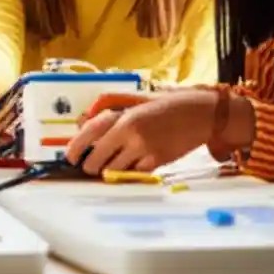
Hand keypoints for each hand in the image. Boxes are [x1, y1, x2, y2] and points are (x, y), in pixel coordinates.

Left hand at [64, 88, 218, 174]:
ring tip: (113, 167)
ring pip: (114, 169)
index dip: (76, 145)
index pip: (91, 131)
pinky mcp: (158, 161)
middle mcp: (131, 131)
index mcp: (124, 114)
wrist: (202, 113)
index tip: (70, 157)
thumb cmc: (169, 104)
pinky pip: (134, 174)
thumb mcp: (138, 98)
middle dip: (91, 165)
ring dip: (110, 171)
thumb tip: (86, 118)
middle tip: (91, 167)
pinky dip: (129, 174)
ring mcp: (144, 148)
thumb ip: (112, 104)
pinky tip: (132, 167)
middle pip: (98, 157)